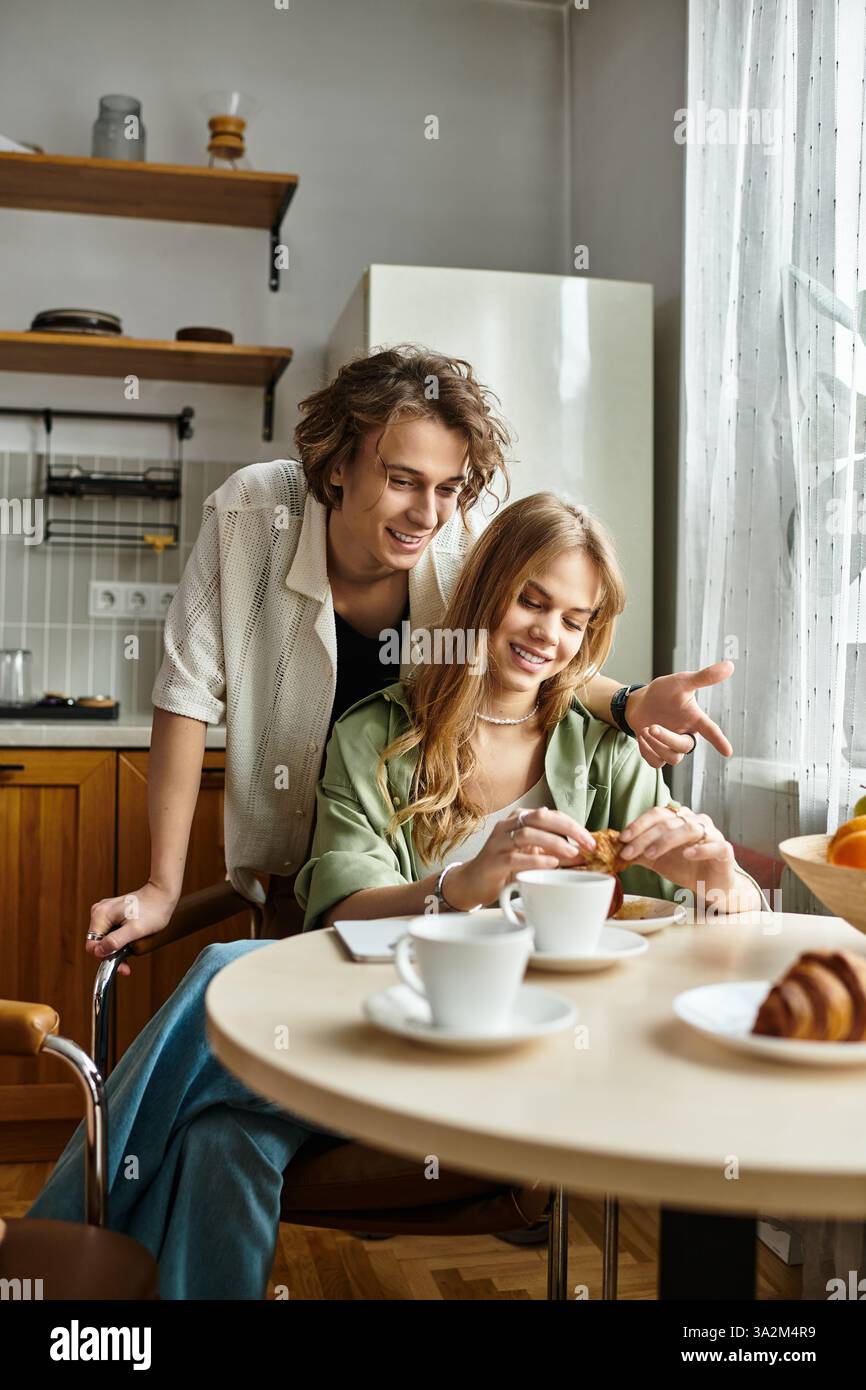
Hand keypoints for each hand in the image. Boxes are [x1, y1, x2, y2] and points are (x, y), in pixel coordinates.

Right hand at [85, 881, 178, 976]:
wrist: (163, 893)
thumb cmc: (152, 910)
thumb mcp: (135, 930)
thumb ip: (115, 941)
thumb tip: (98, 952)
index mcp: (101, 915)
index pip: (92, 946)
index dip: (105, 958)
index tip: (121, 965)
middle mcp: (99, 912)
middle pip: (98, 942)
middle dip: (111, 955)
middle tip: (127, 966)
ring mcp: (106, 912)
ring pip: (105, 938)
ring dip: (116, 948)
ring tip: (131, 954)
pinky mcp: (113, 913)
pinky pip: (111, 932)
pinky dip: (119, 940)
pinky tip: (129, 944)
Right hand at [445, 807, 596, 910]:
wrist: (474, 882)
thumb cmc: (506, 867)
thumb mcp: (534, 857)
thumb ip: (556, 855)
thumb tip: (583, 856)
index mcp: (520, 820)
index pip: (551, 815)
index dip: (573, 825)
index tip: (591, 840)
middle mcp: (508, 826)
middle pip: (540, 817)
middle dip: (568, 829)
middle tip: (587, 844)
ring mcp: (499, 842)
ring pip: (527, 833)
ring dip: (553, 843)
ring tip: (572, 854)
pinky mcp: (493, 861)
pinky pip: (515, 857)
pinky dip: (535, 860)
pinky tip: (550, 864)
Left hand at [617, 804, 740, 895]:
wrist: (712, 887)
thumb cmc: (686, 869)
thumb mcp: (657, 861)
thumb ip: (639, 853)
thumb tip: (616, 849)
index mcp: (679, 820)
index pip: (657, 813)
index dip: (638, 824)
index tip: (622, 838)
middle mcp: (695, 822)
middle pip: (669, 821)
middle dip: (645, 837)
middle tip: (629, 852)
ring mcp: (712, 834)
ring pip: (689, 829)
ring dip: (667, 841)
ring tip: (651, 854)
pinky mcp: (725, 850)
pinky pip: (715, 845)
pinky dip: (700, 848)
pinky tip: (687, 854)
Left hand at [625, 661, 734, 767]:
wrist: (640, 702)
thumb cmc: (664, 692)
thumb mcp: (682, 682)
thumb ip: (704, 677)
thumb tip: (730, 665)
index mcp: (695, 719)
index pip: (710, 731)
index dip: (719, 740)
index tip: (727, 752)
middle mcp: (686, 734)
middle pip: (685, 747)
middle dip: (667, 738)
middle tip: (652, 726)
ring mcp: (672, 746)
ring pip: (673, 759)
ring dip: (656, 745)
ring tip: (646, 729)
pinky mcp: (659, 753)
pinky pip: (656, 764)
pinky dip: (648, 752)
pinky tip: (642, 738)